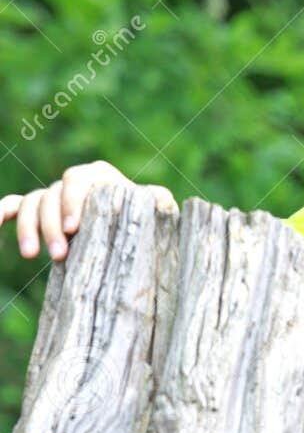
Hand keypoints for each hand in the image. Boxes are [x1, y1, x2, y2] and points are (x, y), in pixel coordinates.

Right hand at [1, 161, 177, 261]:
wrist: (138, 231)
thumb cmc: (150, 221)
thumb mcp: (159, 211)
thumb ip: (160, 203)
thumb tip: (159, 200)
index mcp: (99, 176)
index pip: (78, 181)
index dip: (72, 202)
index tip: (74, 229)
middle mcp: (73, 181)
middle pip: (51, 194)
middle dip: (51, 225)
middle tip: (59, 256)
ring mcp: (54, 195)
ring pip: (31, 203)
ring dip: (29, 227)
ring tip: (32, 255)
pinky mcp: (41, 211)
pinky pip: (15, 205)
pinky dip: (2, 212)